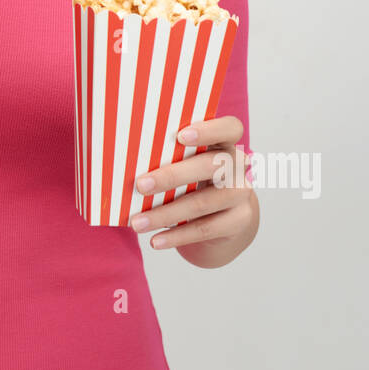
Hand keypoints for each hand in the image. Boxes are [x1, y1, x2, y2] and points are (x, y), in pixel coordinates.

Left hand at [130, 115, 252, 249]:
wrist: (226, 220)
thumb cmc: (195, 181)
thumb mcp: (187, 164)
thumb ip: (170, 157)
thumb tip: (126, 165)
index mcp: (225, 142)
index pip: (230, 128)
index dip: (209, 130)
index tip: (180, 136)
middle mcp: (238, 166)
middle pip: (211, 166)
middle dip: (172, 176)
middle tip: (140, 185)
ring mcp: (241, 194)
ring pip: (202, 202)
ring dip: (165, 214)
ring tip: (137, 223)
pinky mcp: (239, 221)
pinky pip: (205, 229)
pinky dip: (176, 236)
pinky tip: (155, 241)